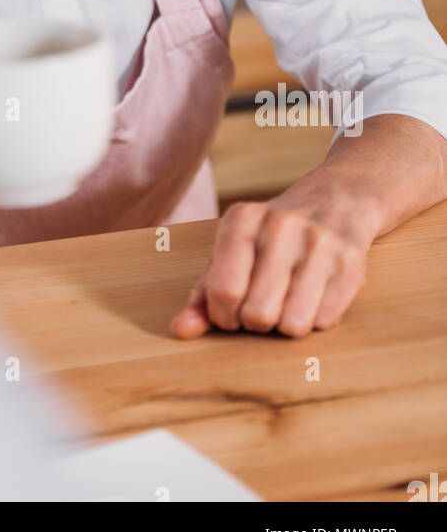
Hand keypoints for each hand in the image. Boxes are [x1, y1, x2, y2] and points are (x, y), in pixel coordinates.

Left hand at [170, 185, 372, 339]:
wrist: (338, 201)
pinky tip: (315, 294)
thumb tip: (181, 330)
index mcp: (243, 218)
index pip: (223, 291)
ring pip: (293, 324)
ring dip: (287, 324)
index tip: (232, 311)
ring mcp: (320, 243)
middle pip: (257, 314)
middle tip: (262, 307)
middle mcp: (281, 225)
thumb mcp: (232, 253)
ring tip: (287, 301)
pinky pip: (325, 322)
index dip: (224, 316)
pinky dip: (316, 319)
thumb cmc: (271, 238)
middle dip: (256, 323)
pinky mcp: (351, 263)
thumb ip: (202, 294)